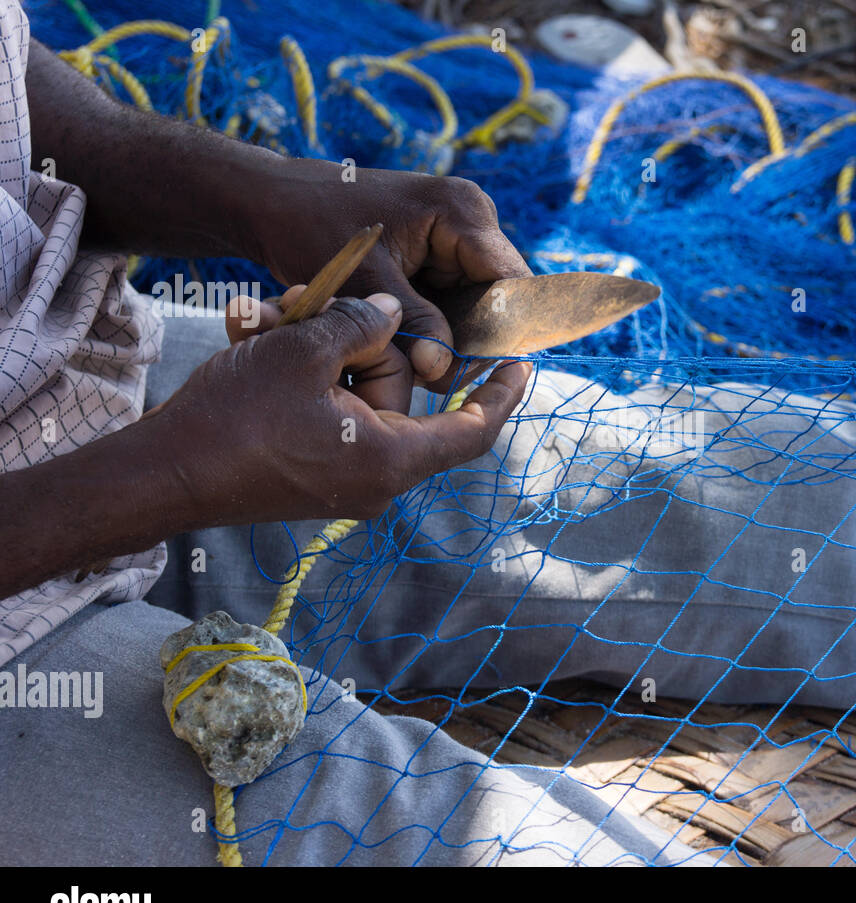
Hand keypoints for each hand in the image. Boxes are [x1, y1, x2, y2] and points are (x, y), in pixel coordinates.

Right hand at [155, 292, 531, 524]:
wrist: (162, 474)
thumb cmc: (233, 417)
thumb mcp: (302, 351)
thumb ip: (359, 325)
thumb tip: (392, 313)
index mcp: (391, 459)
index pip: (473, 429)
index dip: (500, 393)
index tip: (520, 362)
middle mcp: (376, 479)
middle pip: (400, 394)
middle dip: (367, 340)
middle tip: (319, 298)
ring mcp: (343, 479)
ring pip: (356, 395)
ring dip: (324, 350)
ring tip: (274, 312)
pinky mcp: (312, 471)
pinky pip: (329, 413)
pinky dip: (307, 376)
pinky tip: (260, 334)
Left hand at [248, 161, 530, 389]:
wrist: (273, 201)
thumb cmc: (312, 226)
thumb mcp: (365, 282)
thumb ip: (413, 324)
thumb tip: (444, 371)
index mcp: (463, 212)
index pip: (511, 282)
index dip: (502, 332)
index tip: (476, 374)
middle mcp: (471, 219)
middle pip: (496, 296)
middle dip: (471, 339)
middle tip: (436, 378)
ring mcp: (457, 234)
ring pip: (475, 302)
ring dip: (451, 335)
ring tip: (417, 363)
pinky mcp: (440, 250)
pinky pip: (452, 297)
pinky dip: (435, 323)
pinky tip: (409, 345)